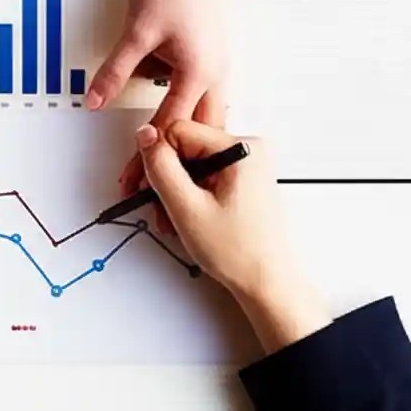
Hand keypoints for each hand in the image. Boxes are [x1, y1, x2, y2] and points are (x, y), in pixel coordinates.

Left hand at [87, 0, 229, 214]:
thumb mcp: (136, 32)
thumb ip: (114, 71)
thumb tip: (93, 102)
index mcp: (198, 74)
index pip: (168, 132)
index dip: (148, 162)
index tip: (131, 187)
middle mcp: (215, 76)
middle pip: (199, 138)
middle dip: (178, 167)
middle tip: (155, 196)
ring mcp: (217, 68)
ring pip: (206, 120)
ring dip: (186, 146)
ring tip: (167, 175)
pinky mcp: (211, 58)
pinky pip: (203, 99)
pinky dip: (188, 119)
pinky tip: (175, 130)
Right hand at [135, 121, 328, 352]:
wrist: (265, 280)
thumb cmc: (238, 251)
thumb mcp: (187, 208)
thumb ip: (161, 167)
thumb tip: (145, 134)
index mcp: (240, 148)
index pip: (178, 130)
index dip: (158, 159)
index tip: (150, 187)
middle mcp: (247, 149)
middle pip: (184, 146)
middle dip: (165, 178)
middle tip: (159, 208)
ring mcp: (245, 163)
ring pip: (191, 163)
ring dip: (175, 190)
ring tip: (175, 220)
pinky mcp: (241, 177)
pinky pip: (204, 174)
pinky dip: (189, 195)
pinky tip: (187, 217)